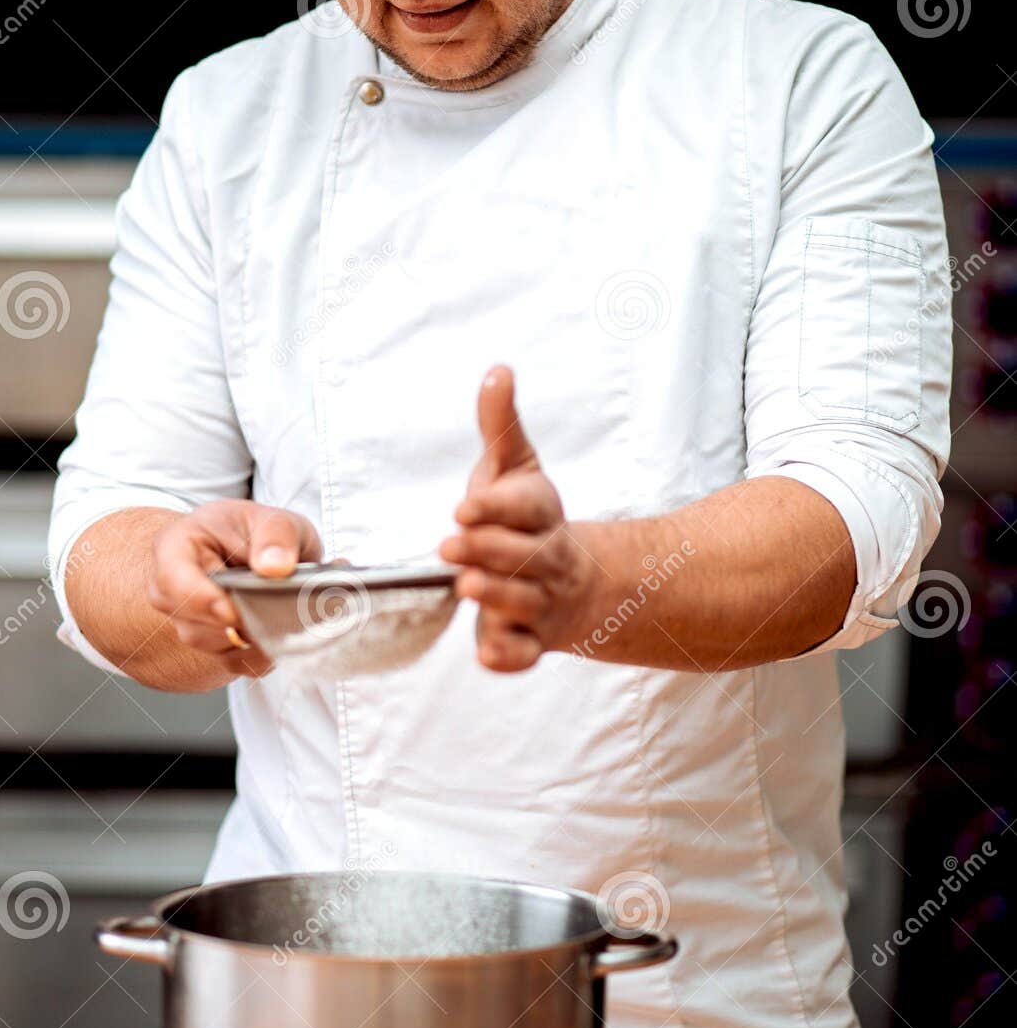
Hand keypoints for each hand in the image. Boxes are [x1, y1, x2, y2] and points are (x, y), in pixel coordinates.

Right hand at [147, 500, 321, 678]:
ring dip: (256, 633)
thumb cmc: (254, 532)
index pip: (173, 580)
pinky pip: (237, 664)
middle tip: (278, 603)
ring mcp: (189, 624)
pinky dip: (265, 651)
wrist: (256, 552)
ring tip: (283, 607)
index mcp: (176, 546)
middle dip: (242, 619)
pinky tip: (280, 627)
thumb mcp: (273, 518)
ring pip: (217, 647)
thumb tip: (275, 566)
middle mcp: (172, 591)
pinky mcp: (213, 649)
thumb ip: (276, 535)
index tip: (234, 611)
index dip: (203, 601)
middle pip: (195, 624)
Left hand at [440, 366, 598, 672]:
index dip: (493, 506)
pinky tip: (487, 654)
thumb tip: (497, 370)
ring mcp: (538, 602)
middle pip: (522, 555)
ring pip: (521, 602)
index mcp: (540, 513)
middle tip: (449, 544)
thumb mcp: (514, 468)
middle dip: (486, 549)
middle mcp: (544, 559)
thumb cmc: (527, 519)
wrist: (578, 582)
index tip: (463, 505)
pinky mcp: (529, 641)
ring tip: (464, 585)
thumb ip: (501, 425)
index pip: (523, 507)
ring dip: (495, 596)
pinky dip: (507, 656)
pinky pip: (522, 654)